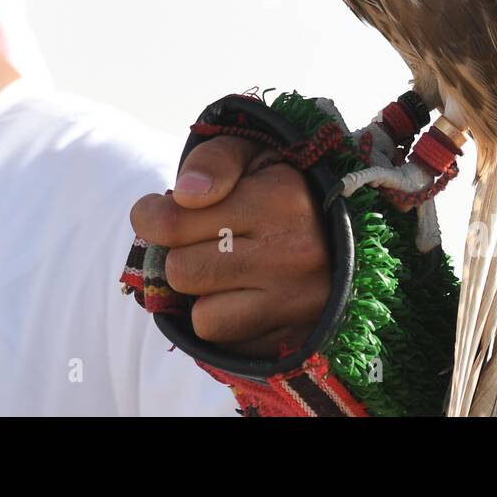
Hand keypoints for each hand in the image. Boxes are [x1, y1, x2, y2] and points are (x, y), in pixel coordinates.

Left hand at [130, 135, 331, 358]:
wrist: (345, 231)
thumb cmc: (279, 187)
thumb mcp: (250, 154)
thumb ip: (212, 161)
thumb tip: (186, 194)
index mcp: (280, 197)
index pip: (173, 222)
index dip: (150, 216)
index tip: (159, 210)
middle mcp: (293, 253)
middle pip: (182, 272)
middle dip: (181, 254)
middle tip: (201, 240)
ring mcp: (297, 302)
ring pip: (203, 317)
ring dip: (204, 294)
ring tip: (225, 269)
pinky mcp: (297, 337)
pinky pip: (229, 342)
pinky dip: (226, 320)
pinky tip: (243, 295)